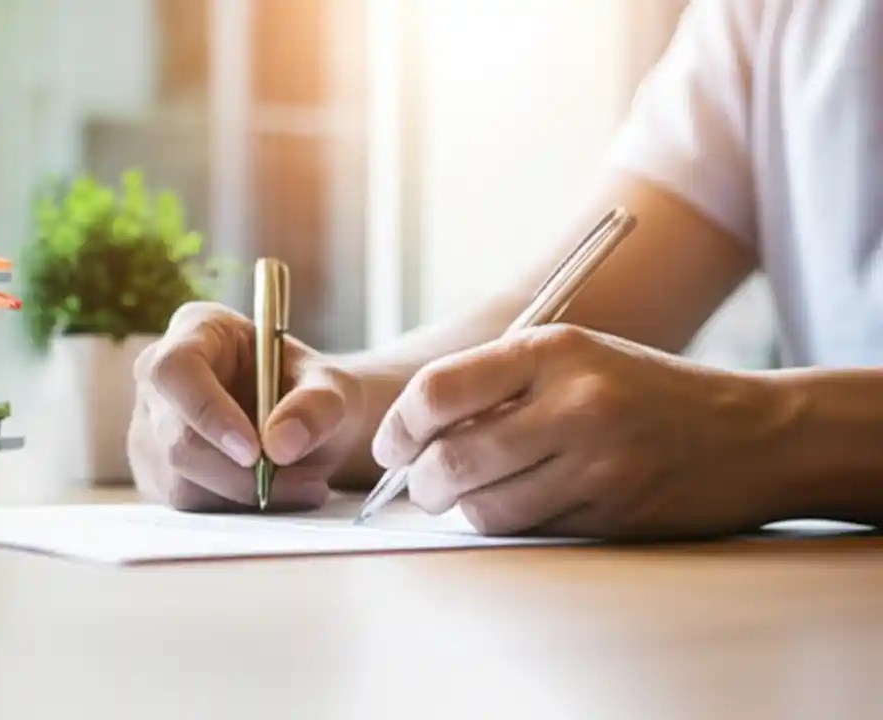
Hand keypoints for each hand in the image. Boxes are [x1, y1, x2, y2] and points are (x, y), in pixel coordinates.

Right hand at [128, 302, 364, 511]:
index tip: (254, 451)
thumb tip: (282, 445)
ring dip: (246, 494)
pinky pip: (187, 503)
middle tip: (304, 481)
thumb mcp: (331, 387)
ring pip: (182, 479)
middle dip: (241, 473)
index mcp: (196, 331)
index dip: (207, 412)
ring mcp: (149, 426)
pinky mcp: (156, 470)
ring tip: (301, 486)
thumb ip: (317, 406)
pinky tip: (272, 493)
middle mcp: (159, 376)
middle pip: (177, 437)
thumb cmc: (309, 391)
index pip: (176, 370)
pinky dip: (236, 507)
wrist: (302, 423)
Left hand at [372, 324, 788, 537]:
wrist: (751, 433)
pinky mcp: (613, 512)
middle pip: (452, 459)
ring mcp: (597, 461)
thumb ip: (497, 383)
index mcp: (553, 349)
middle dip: (421, 483)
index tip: (391, 446)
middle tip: (422, 487)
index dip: (399, 426)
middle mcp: (575, 402)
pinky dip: (510, 525)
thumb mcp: (575, 356)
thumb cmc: (642, 391)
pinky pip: (530, 530)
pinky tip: (525, 503)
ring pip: (486, 507)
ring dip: (463, 510)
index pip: (439, 390)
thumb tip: (411, 434)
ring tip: (472, 496)